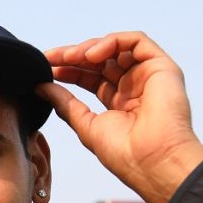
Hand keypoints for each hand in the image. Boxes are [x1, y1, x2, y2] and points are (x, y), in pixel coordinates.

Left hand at [40, 32, 202, 202]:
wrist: (153, 161)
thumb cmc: (125, 154)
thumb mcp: (86, 125)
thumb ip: (65, 104)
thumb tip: (41, 87)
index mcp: (120, 103)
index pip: (91, 78)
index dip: (68, 69)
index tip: (47, 67)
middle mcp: (135, 87)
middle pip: (101, 61)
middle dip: (73, 56)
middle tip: (51, 58)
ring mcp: (148, 75)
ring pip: (116, 48)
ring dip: (89, 48)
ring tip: (71, 57)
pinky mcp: (162, 67)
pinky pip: (136, 41)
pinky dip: (112, 41)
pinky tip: (92, 55)